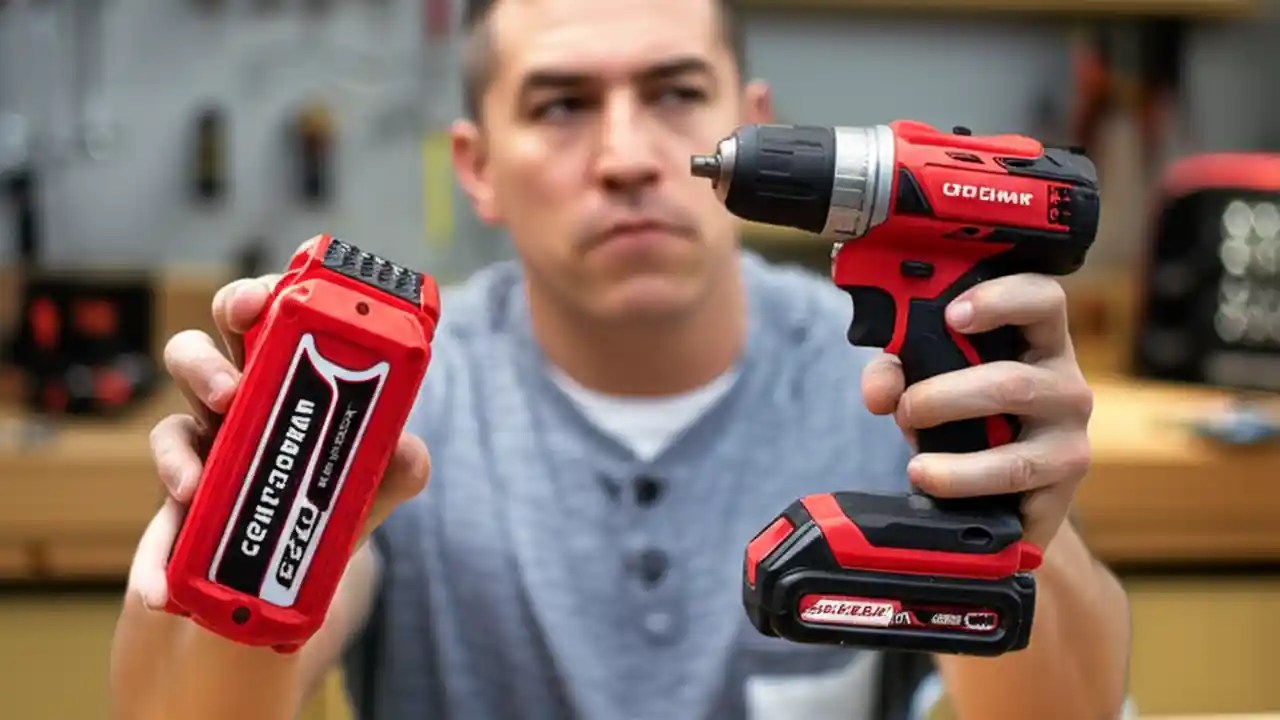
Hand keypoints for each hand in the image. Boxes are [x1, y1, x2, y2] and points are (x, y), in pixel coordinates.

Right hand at [127, 236, 431, 611]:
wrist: (291, 580)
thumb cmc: (332, 504)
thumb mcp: (371, 485)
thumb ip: (398, 468)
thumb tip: (410, 453)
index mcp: (282, 380)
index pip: (262, 321)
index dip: (258, 298)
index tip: (265, 299)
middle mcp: (233, 406)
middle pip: (198, 353)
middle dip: (205, 358)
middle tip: (230, 387)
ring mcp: (199, 455)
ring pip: (166, 425)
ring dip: (173, 451)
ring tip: (194, 484)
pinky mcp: (175, 513)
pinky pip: (155, 529)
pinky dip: (156, 560)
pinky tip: (161, 588)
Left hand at [860, 273, 1093, 550]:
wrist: (1004, 490)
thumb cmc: (969, 419)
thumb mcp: (929, 385)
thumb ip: (897, 374)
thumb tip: (878, 392)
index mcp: (1039, 340)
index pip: (1043, 299)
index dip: (1000, 299)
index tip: (951, 315)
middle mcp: (1065, 384)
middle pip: (1012, 382)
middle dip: (944, 398)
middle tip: (906, 410)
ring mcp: (1070, 436)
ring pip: (1015, 451)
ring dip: (956, 462)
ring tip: (917, 468)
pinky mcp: (1064, 483)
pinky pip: (1015, 485)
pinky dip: (967, 486)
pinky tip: (937, 487)